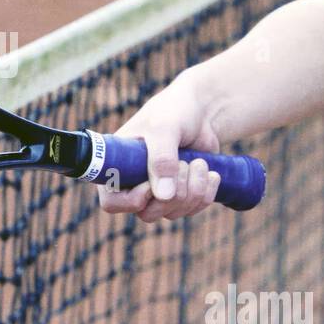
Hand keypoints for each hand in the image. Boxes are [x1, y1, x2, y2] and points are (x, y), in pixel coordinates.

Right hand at [96, 73, 223, 222]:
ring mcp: (158, 191)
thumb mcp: (164, 128)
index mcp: (118, 166)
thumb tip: (163, 196)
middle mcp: (134, 183)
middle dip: (173, 193)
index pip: (111, 202)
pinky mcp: (181, 194)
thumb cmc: (173, 111)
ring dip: (193, 190)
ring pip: (172, 213)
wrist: (201, 111)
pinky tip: (211, 174)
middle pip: (148, 213)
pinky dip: (205, 193)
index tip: (152, 183)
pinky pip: (191, 210)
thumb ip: (161, 159)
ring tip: (199, 163)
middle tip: (185, 164)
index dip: (132, 201)